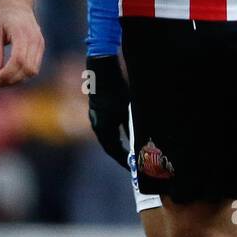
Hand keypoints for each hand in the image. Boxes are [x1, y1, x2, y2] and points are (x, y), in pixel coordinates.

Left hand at [0, 0, 44, 86]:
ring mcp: (40, 43)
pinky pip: (35, 67)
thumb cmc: (3, 15)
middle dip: (12, 80)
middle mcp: (35, 39)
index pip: (18, 60)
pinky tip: (11, 72)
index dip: (7, 74)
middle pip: (27, 69)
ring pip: (33, 71)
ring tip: (2, 78)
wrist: (18, 3)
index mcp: (22, 33)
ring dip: (18, 79)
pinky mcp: (41, 47)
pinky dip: (23, 73)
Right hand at [85, 53, 130, 168]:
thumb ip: (132, 127)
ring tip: (131, 151)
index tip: (134, 167)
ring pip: (108, 136)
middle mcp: (97, 125)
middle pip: (110, 146)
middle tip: (133, 163)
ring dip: (119, 144)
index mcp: (104, 128)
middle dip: (122, 154)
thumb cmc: (117, 88)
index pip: (115, 151)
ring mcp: (96, 117)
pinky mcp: (97, 109)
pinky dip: (116, 134)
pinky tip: (126, 132)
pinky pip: (107, 128)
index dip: (125, 160)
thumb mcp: (128, 108)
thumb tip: (140, 143)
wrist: (102, 68)